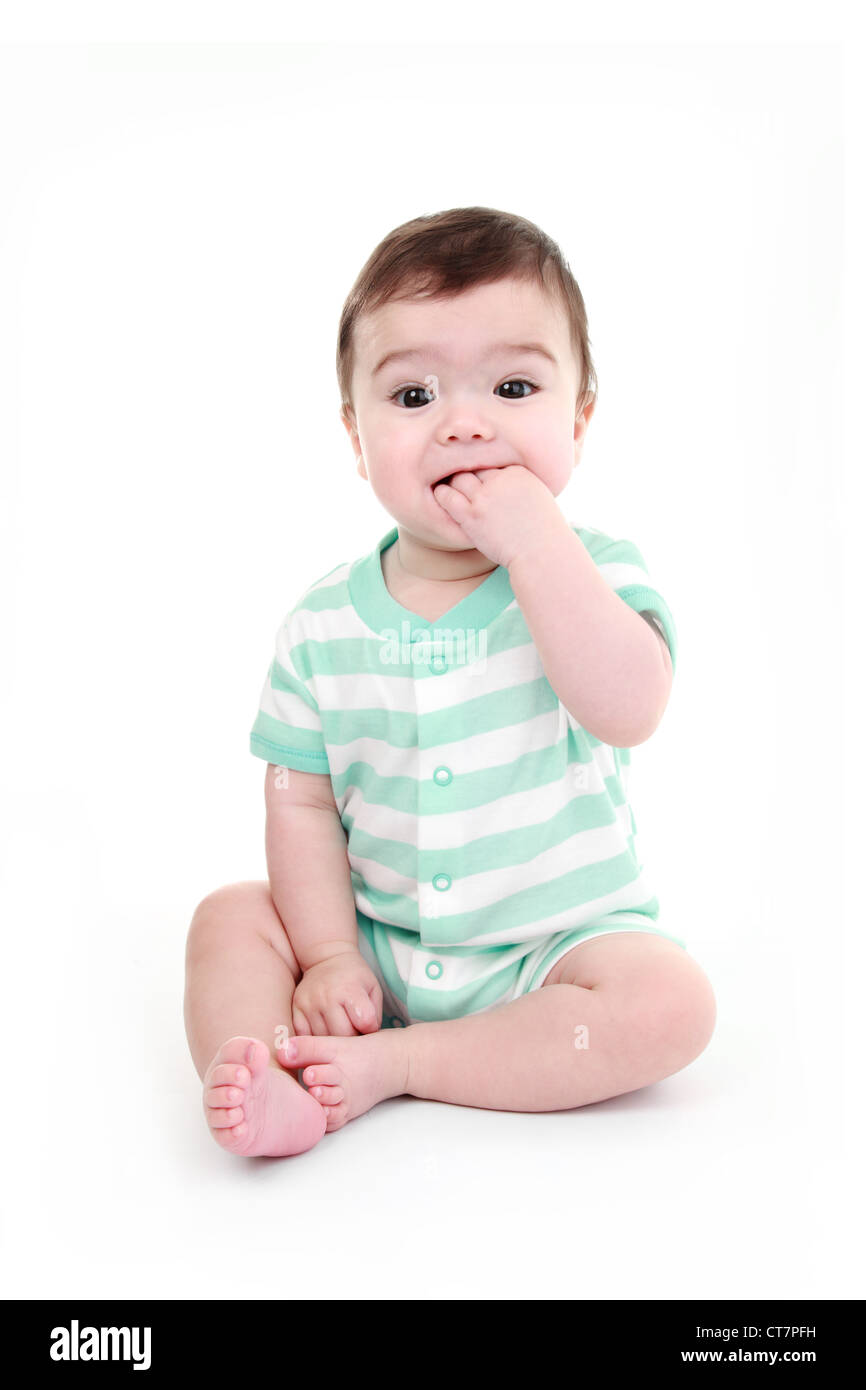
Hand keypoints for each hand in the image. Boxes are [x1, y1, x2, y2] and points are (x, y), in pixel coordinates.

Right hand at [292, 950, 382, 1036]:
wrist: (326, 959)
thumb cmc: (354, 977)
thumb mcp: (372, 988)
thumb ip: (375, 1014)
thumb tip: (368, 1037)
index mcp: (350, 990)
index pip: (365, 1022)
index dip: (370, 1028)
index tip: (368, 1025)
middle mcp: (327, 996)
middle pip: (342, 1035)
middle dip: (351, 1038)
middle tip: (353, 1031)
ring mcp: (309, 1003)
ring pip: (323, 1038)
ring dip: (333, 1040)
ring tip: (339, 1029)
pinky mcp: (296, 1008)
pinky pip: (304, 1035)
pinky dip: (315, 1038)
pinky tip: (323, 1031)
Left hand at [432, 464, 568, 569]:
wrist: (541, 553)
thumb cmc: (543, 532)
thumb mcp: (537, 496)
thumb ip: (519, 486)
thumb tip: (506, 487)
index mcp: (517, 472)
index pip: (491, 461)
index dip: (483, 470)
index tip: (479, 476)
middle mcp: (500, 480)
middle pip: (473, 466)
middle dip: (467, 472)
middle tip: (458, 478)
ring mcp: (484, 497)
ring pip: (458, 479)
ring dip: (453, 482)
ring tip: (448, 486)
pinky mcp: (472, 516)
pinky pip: (448, 498)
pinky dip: (442, 494)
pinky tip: (441, 496)